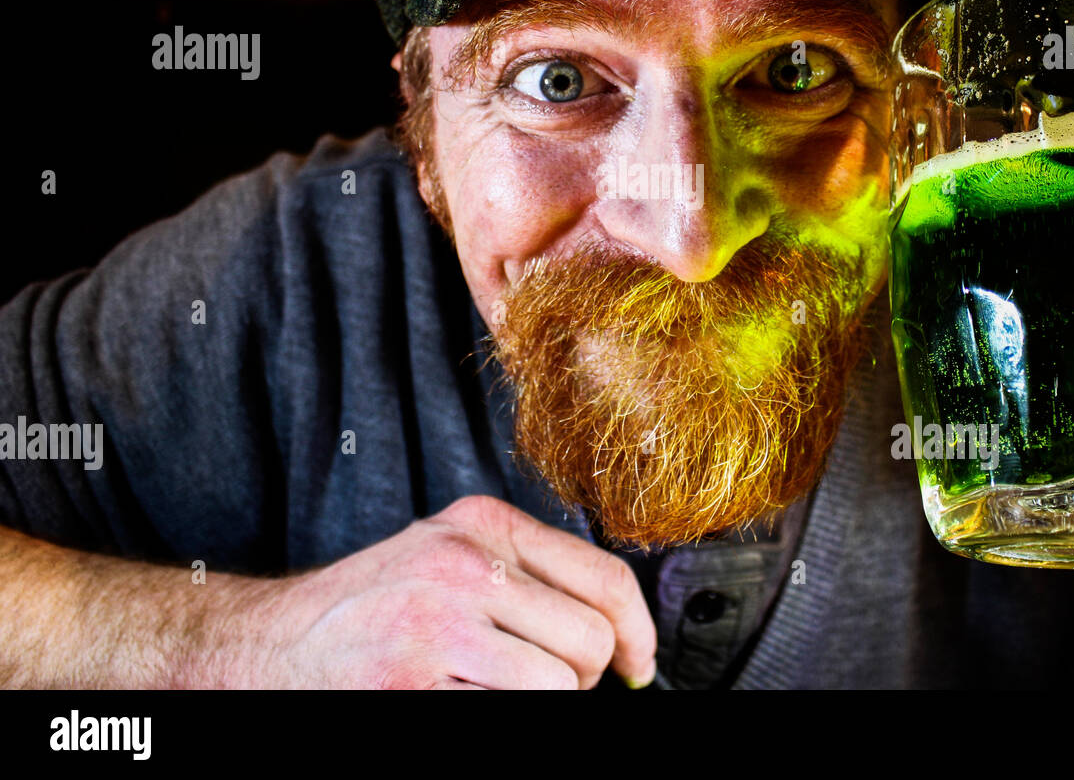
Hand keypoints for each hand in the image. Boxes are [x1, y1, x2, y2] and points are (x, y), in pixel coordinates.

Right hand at [244, 495, 657, 688]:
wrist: (271, 643)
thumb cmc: (370, 605)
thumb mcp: (449, 554)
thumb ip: (523, 570)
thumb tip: (613, 621)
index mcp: (483, 523)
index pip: (603, 575)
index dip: (638, 631)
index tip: (638, 665)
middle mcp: (466, 562)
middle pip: (590, 638)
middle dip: (583, 678)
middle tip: (550, 687)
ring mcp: (439, 620)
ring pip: (560, 683)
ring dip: (546, 702)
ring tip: (499, 692)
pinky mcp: (413, 680)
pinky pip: (510, 712)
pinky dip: (503, 714)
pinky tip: (468, 699)